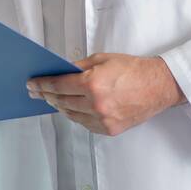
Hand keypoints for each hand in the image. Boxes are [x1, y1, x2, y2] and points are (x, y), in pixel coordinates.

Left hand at [26, 53, 184, 135]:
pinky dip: (76, 115)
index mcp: (93, 84)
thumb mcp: (102, 59)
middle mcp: (96, 104)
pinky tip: (72, 108)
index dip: (42, 85)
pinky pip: (85, 123)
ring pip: (71, 115)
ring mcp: (103, 120)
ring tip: (52, 99)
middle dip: (47, 96)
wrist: (158, 86)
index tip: (32, 84)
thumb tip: (60, 72)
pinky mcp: (109, 130)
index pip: (58, 86)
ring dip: (60, 106)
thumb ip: (79, 67)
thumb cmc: (133, 69)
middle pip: (61, 102)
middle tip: (37, 92)